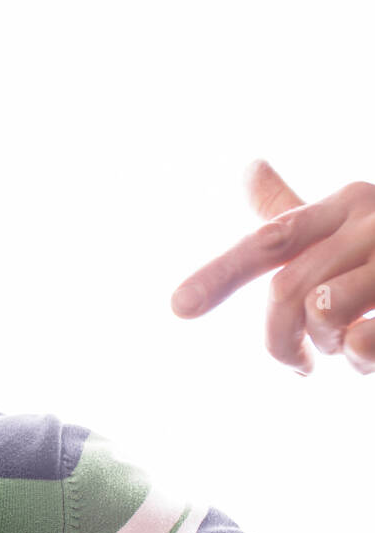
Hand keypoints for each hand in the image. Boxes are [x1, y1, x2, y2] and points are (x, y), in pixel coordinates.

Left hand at [170, 159, 374, 374]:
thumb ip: (297, 213)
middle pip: (290, 289)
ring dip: (325, 344)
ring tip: (344, 349)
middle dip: (279, 337)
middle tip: (295, 363)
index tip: (177, 308)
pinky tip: (367, 353)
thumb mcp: (352, 223)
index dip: (220, 273)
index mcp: (349, 202)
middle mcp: (374, 219)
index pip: (270, 240)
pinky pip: (365, 337)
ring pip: (325, 310)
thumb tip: (248, 169)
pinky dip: (357, 355)